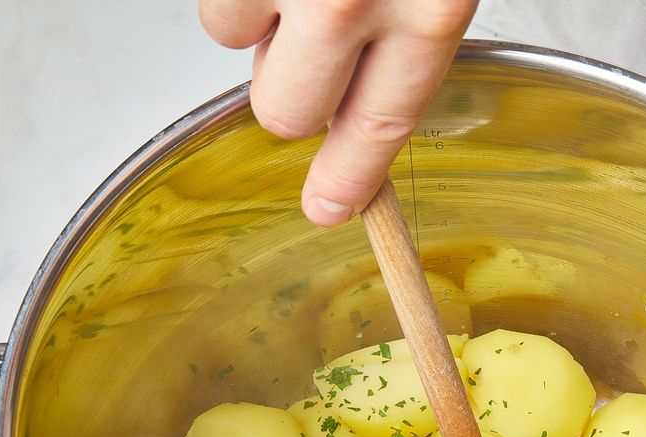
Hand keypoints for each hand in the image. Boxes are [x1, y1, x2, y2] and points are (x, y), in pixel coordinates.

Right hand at [198, 0, 477, 225]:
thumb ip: (405, 33)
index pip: (380, 127)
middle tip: (316, 39)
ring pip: (233, 41)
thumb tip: (356, 100)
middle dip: (294, 84)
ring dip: (259, 17)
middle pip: (288, 110)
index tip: (329, 208)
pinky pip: (215, 4)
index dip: (349, 176)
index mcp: (430, 8)